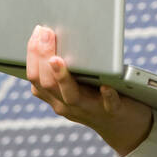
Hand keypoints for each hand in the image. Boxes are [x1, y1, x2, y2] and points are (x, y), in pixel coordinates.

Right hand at [27, 24, 152, 155]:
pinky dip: (107, 95)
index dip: (33, 54)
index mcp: (56, 96)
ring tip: (57, 59)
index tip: (37, 31)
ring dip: (62, 77)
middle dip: (43, 56)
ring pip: (70, 96)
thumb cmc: (97, 96)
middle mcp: (68, 105)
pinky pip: (109, 104)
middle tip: (45, 32)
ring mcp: (89, 109)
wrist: (123, 126)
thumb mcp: (74, 85)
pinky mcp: (113, 111)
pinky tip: (106, 85)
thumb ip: (62, 67)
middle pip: (47, 84)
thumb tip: (53, 34)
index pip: (35, 78)